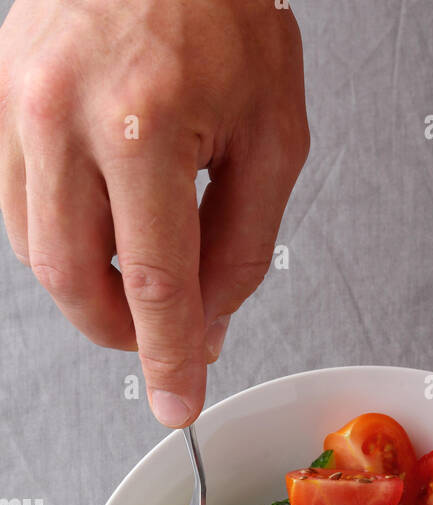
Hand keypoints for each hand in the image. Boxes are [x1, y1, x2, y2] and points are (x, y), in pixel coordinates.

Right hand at [0, 0, 308, 425]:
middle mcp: (65, 115)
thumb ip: (243, 244)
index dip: (167, 358)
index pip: (156, 283)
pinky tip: (106, 229)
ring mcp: (19, 104)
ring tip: (143, 271)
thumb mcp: (273, 135)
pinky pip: (17, 208)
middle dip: (123, 332)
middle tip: (164, 338)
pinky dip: (63, 242)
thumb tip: (208, 325)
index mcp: (147, 126)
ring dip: (92, 289)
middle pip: (77, 282)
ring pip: (38, 253)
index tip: (176, 402)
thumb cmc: (222, 13)